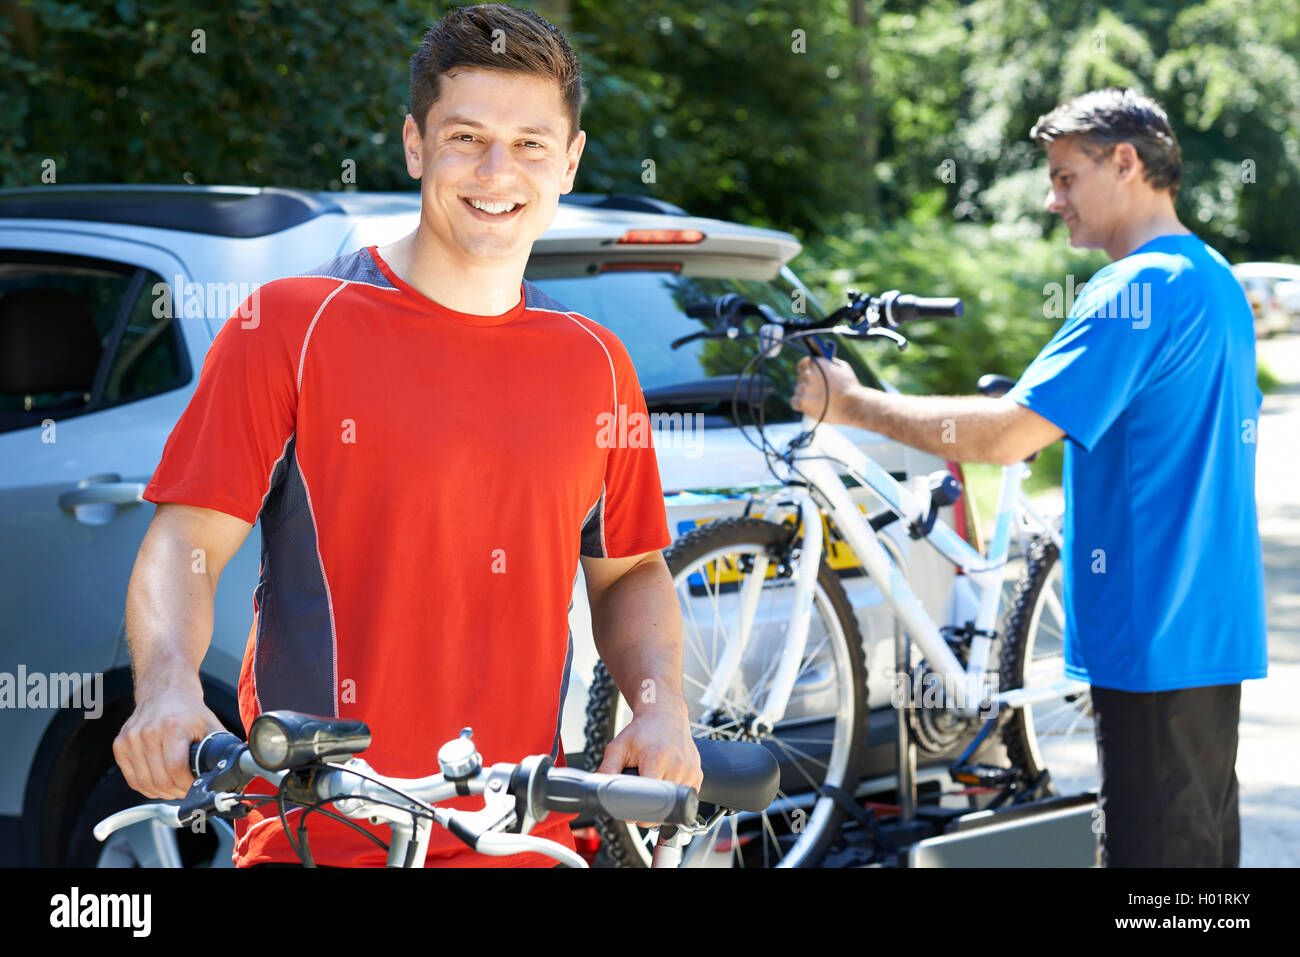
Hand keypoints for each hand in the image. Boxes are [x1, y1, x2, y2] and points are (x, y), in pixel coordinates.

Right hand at [112, 684, 223, 799]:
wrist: (165, 689)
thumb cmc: (189, 709)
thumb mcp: (211, 725)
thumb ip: (223, 747)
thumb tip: (239, 767)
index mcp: (173, 726)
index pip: (176, 769)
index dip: (187, 784)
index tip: (196, 786)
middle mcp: (148, 731)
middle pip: (160, 779)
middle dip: (176, 791)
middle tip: (187, 789)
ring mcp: (131, 738)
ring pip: (144, 783)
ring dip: (161, 791)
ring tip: (175, 787)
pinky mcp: (120, 744)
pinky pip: (132, 779)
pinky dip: (146, 786)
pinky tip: (159, 782)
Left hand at [596, 702, 703, 827]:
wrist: (664, 715)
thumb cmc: (641, 731)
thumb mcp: (618, 747)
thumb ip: (607, 769)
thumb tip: (599, 791)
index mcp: (656, 759)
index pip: (650, 799)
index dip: (639, 811)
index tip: (632, 812)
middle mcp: (677, 765)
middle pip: (663, 805)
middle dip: (650, 811)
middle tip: (640, 801)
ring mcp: (690, 770)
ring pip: (675, 804)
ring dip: (663, 803)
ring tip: (653, 786)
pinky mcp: (697, 774)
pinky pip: (686, 797)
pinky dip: (674, 796)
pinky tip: (666, 782)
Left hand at [791, 356, 866, 425]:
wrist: (853, 405)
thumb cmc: (850, 387)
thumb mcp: (842, 368)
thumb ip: (828, 363)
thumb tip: (821, 361)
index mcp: (817, 364)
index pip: (802, 364)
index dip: (804, 370)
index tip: (806, 374)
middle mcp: (808, 374)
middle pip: (800, 379)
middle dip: (807, 385)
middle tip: (817, 392)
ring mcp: (804, 388)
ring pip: (798, 391)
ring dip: (805, 395)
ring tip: (818, 401)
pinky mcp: (802, 402)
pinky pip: (794, 402)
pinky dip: (800, 404)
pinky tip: (809, 406)